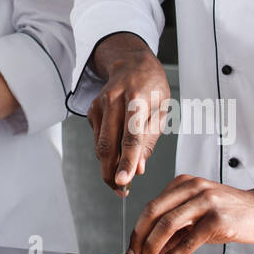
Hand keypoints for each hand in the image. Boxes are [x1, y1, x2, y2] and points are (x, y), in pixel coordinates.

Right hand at [88, 34, 169, 192]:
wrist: (132, 63)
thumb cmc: (152, 88)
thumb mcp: (162, 111)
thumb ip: (150, 140)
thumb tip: (139, 168)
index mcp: (137, 100)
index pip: (132, 137)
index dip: (127, 162)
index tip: (123, 181)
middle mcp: (115, 101)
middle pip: (108, 145)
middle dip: (111, 173)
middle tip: (120, 190)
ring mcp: (100, 105)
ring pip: (100, 145)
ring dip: (108, 165)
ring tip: (121, 175)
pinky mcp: (92, 110)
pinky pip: (98, 138)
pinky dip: (107, 150)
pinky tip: (118, 145)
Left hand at [127, 174, 253, 253]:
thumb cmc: (228, 213)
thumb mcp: (198, 214)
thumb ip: (176, 228)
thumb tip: (150, 249)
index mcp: (182, 183)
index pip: (151, 206)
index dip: (138, 229)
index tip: (132, 248)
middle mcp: (191, 188)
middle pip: (154, 212)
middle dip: (140, 237)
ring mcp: (205, 202)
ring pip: (168, 224)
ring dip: (153, 247)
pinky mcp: (217, 219)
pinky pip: (189, 240)